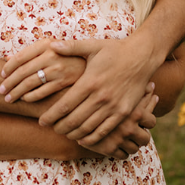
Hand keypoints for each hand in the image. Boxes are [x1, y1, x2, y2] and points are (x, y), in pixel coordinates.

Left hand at [0, 39, 85, 102]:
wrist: (110, 61)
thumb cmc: (76, 55)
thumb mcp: (55, 46)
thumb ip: (33, 51)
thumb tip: (9, 57)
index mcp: (48, 44)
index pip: (21, 56)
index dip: (8, 68)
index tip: (1, 76)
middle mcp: (53, 55)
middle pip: (23, 72)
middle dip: (9, 83)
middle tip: (1, 92)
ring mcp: (60, 70)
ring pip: (30, 84)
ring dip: (17, 93)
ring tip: (9, 99)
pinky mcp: (66, 83)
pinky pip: (43, 92)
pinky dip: (32, 97)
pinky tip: (26, 100)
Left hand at [38, 36, 160, 144]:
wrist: (142, 57)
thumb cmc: (115, 50)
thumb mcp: (93, 46)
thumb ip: (71, 47)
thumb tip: (52, 46)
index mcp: (90, 81)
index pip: (65, 105)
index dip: (51, 116)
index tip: (42, 121)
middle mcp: (101, 97)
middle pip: (74, 121)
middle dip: (59, 128)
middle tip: (51, 128)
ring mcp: (114, 107)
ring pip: (88, 129)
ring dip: (73, 134)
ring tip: (65, 133)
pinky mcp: (124, 112)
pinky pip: (105, 131)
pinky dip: (92, 138)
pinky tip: (83, 138)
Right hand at [78, 89, 157, 159]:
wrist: (72, 104)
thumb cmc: (98, 86)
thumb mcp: (119, 88)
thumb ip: (137, 87)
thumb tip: (152, 85)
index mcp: (134, 111)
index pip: (151, 122)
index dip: (149, 121)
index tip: (146, 119)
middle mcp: (128, 127)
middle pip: (145, 138)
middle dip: (143, 135)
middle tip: (139, 130)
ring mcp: (118, 139)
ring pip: (134, 148)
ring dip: (133, 144)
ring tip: (129, 138)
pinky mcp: (107, 149)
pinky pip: (122, 155)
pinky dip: (122, 151)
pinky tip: (120, 145)